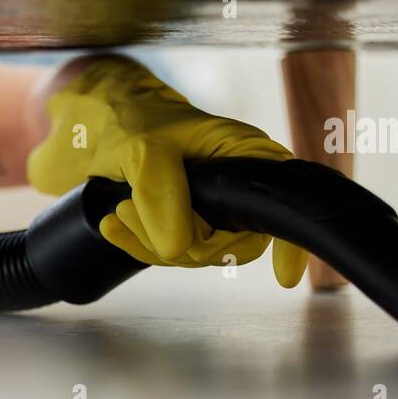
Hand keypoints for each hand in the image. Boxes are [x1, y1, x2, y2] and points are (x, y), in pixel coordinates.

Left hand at [26, 55, 308, 286]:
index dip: (291, 245)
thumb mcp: (145, 149)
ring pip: (196, 253)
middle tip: (130, 210)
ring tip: (120, 210)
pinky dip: (140, 245)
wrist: (106, 122)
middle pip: (231, 244)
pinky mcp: (187, 223)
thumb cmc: (137, 121)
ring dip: (150, 241)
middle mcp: (239, 187)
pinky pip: (173, 252)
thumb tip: (177, 249)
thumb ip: (161, 194)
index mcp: (249, 156)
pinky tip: (115, 228)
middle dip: (182, 241)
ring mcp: (214, 209)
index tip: (284, 277)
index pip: (283, 207)